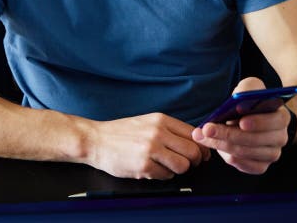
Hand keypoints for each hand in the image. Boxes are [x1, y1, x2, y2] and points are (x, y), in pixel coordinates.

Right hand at [87, 113, 210, 178]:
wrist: (95, 140)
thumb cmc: (121, 133)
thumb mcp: (147, 122)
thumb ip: (169, 130)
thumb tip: (194, 141)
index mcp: (161, 120)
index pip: (194, 133)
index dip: (201, 146)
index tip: (200, 153)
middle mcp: (158, 132)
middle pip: (193, 151)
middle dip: (193, 161)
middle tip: (185, 163)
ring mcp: (151, 149)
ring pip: (183, 165)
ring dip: (178, 169)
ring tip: (166, 166)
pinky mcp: (144, 165)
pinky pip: (166, 176)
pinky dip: (163, 175)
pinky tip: (152, 169)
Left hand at [191, 77, 289, 173]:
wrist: (248, 118)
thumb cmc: (249, 102)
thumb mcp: (249, 88)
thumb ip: (247, 89)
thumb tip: (238, 98)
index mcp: (282, 117)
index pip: (275, 121)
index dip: (259, 122)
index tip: (241, 122)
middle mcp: (280, 138)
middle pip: (255, 140)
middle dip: (228, 134)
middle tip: (207, 129)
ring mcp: (272, 154)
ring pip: (244, 153)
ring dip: (221, 144)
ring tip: (203, 135)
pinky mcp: (261, 166)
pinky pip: (243, 165)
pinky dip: (227, 156)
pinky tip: (216, 146)